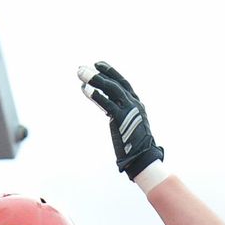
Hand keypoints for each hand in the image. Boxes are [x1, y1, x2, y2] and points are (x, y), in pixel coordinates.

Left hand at [78, 61, 163, 178]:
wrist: (144, 159)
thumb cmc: (135, 147)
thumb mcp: (129, 126)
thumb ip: (120, 115)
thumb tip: (110, 113)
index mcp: (136, 104)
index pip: (122, 83)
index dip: (110, 72)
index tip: (98, 64)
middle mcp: (134, 103)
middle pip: (115, 83)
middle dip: (98, 74)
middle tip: (82, 68)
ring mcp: (129, 110)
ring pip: (111, 89)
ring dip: (95, 79)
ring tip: (80, 73)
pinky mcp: (122, 119)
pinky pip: (107, 104)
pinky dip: (97, 95)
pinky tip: (86, 89)